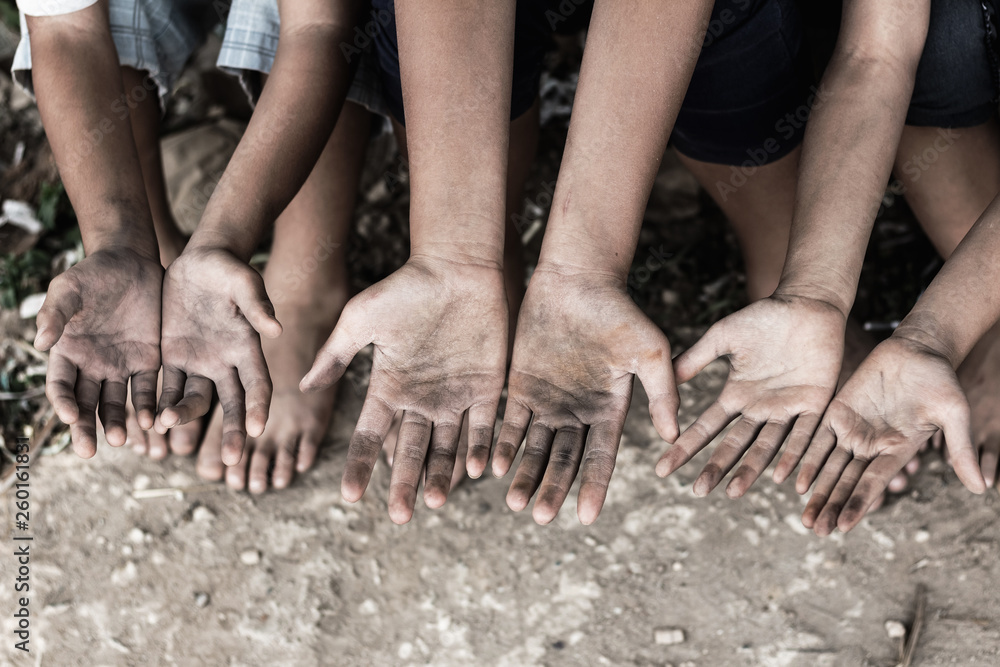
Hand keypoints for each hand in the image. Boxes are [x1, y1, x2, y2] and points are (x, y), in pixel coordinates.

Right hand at [35, 247, 162, 457]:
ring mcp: (120, 366)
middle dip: (86, 428)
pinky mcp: (148, 362)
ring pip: (115, 403)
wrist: (132, 262)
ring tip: (122, 440)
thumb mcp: (69, 289)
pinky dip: (148, 406)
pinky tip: (153, 420)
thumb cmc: (92, 274)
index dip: (63, 403)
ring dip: (117, 423)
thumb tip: (40, 342)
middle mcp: (91, 366)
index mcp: (66, 352)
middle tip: (89, 450)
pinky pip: (147, 389)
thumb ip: (56, 313)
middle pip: (86, 404)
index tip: (71, 417)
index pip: (61, 386)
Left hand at [157, 246, 281, 465]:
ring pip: (193, 400)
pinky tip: (146, 421)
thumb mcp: (244, 281)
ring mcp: (198, 364)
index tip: (259, 429)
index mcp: (247, 348)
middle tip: (232, 461)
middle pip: (231, 404)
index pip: (258, 384)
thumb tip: (276, 330)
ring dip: (184, 416)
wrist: (198, 261)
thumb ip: (257, 304)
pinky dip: (156, 405)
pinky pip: (163, 388)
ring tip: (167, 424)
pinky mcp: (171, 359)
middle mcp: (225, 363)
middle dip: (233, 432)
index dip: (260, 407)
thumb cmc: (227, 269)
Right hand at [300, 256, 507, 523]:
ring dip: (440, 475)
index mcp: (389, 387)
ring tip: (433, 502)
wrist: (457, 267)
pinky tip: (474, 470)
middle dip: (404, 485)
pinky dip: (479, 448)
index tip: (350, 497)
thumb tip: (302, 386)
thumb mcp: (362, 320)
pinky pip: (483, 426)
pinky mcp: (486, 388)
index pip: (370, 436)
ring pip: (446, 447)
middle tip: (400, 517)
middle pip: (409, 452)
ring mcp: (454, 396)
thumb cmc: (405, 289)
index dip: (361, 466)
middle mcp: (420, 400)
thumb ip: (336, 355)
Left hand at [493, 267, 678, 525]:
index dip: (594, 487)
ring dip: (525, 475)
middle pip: (565, 461)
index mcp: (610, 411)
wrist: (577, 279)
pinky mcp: (521, 386)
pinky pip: (510, 422)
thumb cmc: (619, 312)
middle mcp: (578, 414)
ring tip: (515, 504)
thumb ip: (662, 393)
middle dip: (553, 489)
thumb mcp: (650, 350)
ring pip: (535, 448)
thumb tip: (673, 436)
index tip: (587, 518)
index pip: (601, 458)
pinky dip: (503, 444)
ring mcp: (547, 402)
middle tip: (540, 517)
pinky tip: (493, 466)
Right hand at [655, 295, 844, 496]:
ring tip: (732, 493)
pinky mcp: (815, 404)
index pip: (706, 427)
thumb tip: (665, 377)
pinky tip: (782, 476)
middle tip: (697, 492)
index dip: (685, 448)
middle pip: (734, 445)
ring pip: (766, 447)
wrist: (807, 304)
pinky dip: (794, 455)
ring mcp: (787, 409)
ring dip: (750, 470)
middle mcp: (760, 408)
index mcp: (737, 394)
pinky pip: (803, 434)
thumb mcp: (723, 335)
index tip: (662, 469)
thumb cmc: (765, 317)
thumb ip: (696, 357)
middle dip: (715, 468)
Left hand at [797, 336, 985, 534]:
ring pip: (830, 466)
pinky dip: (807, 458)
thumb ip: (959, 448)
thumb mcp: (953, 413)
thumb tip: (980, 488)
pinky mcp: (837, 412)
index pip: (873, 483)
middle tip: (816, 529)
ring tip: (805, 518)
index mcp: (898, 450)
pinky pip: (818, 439)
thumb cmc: (940, 379)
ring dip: (817, 491)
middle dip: (831, 506)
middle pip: (847, 482)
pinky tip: (796, 481)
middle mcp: (873, 446)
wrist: (917, 349)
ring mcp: (853, 430)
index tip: (843, 526)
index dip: (858, 504)